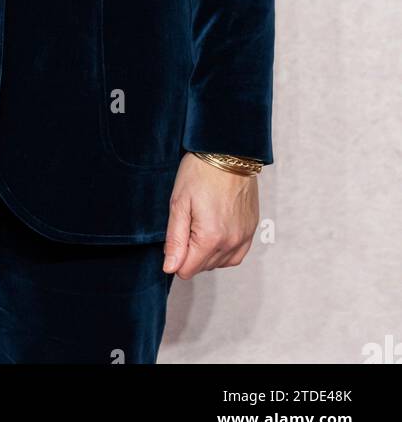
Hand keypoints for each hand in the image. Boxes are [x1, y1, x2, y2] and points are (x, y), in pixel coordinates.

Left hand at [163, 152, 259, 279]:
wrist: (229, 152)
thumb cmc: (201, 172)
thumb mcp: (179, 203)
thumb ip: (175, 240)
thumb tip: (170, 268)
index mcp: (211, 238)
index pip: (186, 270)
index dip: (175, 255)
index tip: (176, 232)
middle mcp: (231, 242)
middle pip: (203, 267)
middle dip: (191, 252)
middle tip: (189, 221)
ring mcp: (244, 237)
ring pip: (219, 263)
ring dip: (207, 252)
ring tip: (202, 223)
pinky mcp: (251, 230)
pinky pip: (236, 255)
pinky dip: (224, 250)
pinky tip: (216, 232)